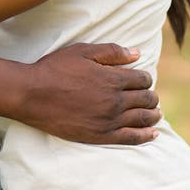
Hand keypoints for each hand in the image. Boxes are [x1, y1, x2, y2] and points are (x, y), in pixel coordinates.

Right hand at [19, 43, 160, 144]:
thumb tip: (137, 53)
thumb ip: (112, 52)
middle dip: (151, 96)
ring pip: (143, 118)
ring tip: (156, 113)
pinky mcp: (101, 136)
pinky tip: (153, 134)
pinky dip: (146, 136)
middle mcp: (115, 101)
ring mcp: (109, 121)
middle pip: (146, 99)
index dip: (145, 77)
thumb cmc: (55, 69)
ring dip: (153, 114)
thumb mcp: (82, 52)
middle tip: (150, 96)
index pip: (142, 79)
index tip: (142, 78)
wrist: (33, 95)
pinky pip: (132, 138)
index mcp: (112, 78)